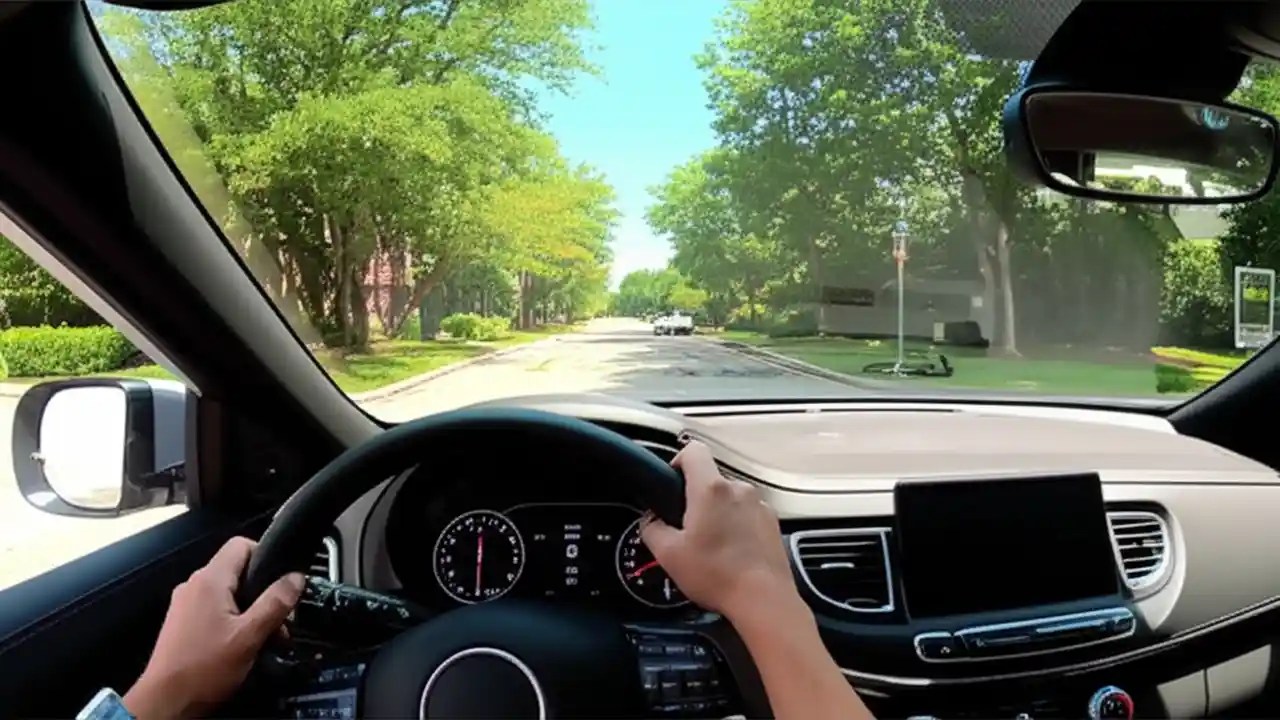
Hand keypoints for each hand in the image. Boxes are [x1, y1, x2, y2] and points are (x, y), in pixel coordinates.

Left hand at [123, 537, 304, 719]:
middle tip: (279, 621)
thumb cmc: (205, 668)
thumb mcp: (250, 635)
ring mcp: (184, 604)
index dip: (266, 556)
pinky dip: (232, 621)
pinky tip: (242, 646)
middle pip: (237, 571)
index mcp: (209, 580)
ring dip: (250, 611)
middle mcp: (193, 585)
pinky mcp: (181, 623)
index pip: (241, 545)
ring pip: (227, 593)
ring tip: (264, 638)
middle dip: (263, 592)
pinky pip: (213, 609)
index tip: (283, 581)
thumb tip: (296, 577)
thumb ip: (276, 602)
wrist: (165, 702)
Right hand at [641, 441, 799, 625]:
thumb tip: (650, 521)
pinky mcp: (772, 523)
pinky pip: (747, 514)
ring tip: (710, 546)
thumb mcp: (669, 555)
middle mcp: (739, 490)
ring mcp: (759, 506)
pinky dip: (737, 526)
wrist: (763, 600)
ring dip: (718, 514)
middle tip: (686, 528)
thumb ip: (651, 529)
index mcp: (711, 489)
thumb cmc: (718, 576)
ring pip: (730, 498)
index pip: (693, 450)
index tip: (672, 482)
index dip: (677, 461)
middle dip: (696, 498)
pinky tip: (730, 553)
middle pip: (711, 478)